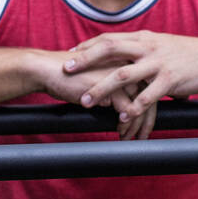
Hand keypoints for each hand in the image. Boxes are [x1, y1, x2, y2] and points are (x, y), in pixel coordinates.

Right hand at [36, 50, 157, 139]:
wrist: (48, 69)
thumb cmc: (69, 74)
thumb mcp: (96, 77)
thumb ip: (112, 85)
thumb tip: (122, 105)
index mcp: (125, 60)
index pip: (147, 86)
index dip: (147, 107)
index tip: (144, 124)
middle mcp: (127, 65)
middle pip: (149, 96)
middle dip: (147, 120)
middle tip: (142, 136)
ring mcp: (120, 76)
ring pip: (140, 105)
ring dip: (136, 126)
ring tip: (129, 138)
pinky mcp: (111, 88)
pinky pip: (127, 112)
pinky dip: (125, 126)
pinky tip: (120, 132)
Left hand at [62, 31, 197, 117]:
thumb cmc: (186, 53)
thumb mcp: (159, 45)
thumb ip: (139, 50)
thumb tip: (120, 57)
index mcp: (142, 38)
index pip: (108, 39)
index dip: (87, 46)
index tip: (68, 53)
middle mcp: (147, 47)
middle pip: (109, 50)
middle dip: (85, 60)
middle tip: (66, 69)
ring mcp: (158, 63)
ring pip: (123, 74)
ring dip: (102, 88)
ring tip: (86, 101)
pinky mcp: (171, 79)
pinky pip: (148, 95)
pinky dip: (133, 106)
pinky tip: (122, 116)